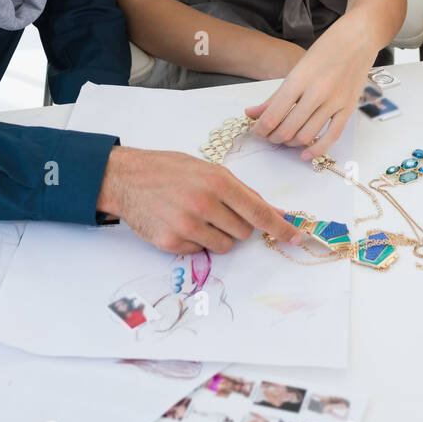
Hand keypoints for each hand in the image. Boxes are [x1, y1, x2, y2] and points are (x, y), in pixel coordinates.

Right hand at [97, 146, 303, 254]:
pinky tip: (179, 223)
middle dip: (236, 225)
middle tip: (216, 210)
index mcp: (218, 181)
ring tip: (196, 216)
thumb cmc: (170, 170)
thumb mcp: (208, 170)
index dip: (280, 228)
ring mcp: (187, 225)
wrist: (126, 178)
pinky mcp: (171, 242)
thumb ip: (241, 192)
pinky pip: (200, 251)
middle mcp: (205, 204)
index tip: (296, 238)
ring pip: (224, 245)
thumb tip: (274, 212)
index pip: (259, 211)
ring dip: (217, 235)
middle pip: (244, 232)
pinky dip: (195, 241)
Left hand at [245, 15, 375, 160]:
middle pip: (287, 129)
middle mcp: (317, 92)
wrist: (358, 39)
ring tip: (285, 139)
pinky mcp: (348, 108)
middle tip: (269, 136)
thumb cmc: (326, 50)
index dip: (261, 129)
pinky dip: (316, 150)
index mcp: (299, 79)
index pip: (273, 114)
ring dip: (290, 143)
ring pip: (306, 136)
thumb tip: (252, 114)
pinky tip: (305, 155)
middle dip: (273, 138)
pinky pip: (331, 137)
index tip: (257, 131)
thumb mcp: (296, 68)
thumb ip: (275, 95)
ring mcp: (335, 102)